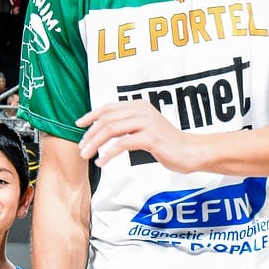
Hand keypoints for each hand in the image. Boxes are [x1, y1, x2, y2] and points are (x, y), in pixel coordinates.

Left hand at [76, 101, 202, 171]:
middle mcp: (141, 110)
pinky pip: (122, 144)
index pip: (108, 107)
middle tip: (81, 148)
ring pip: (111, 130)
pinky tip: (101, 162)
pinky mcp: (150, 138)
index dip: (91, 115)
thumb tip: (105, 129)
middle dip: (90, 134)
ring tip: (86, 155)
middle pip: (107, 119)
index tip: (78, 125)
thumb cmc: (167, 144)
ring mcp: (146, 123)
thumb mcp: (145, 128)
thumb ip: (129, 125)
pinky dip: (108, 154)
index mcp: (139, 106)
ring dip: (95, 143)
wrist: (190, 151)